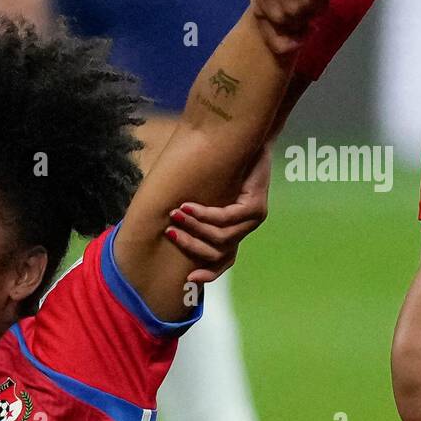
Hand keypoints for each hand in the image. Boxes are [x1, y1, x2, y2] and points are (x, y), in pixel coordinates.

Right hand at [165, 147, 270, 283]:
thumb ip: (194, 215)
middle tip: (169, 233)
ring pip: (220, 237)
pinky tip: (187, 207)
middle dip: (190, 246)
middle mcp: (246, 229)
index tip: (188, 280)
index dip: (208, 274)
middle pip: (218, 253)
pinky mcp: (256, 207)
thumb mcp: (207, 195)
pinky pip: (225, 218)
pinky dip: (203, 215)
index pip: (224, 261)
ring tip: (174, 215)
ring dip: (194, 228)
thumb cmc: (223, 166)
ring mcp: (254, 220)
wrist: (248, 140)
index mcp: (235, 230)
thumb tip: (164, 226)